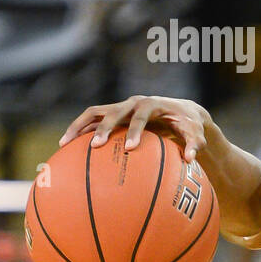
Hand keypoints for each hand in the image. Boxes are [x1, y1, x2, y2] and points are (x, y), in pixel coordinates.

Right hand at [59, 95, 209, 162]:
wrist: (182, 110)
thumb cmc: (189, 124)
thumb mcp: (196, 134)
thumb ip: (194, 145)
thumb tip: (190, 159)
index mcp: (153, 105)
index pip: (140, 117)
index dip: (134, 131)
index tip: (130, 148)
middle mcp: (133, 102)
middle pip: (113, 112)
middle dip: (104, 128)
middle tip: (95, 147)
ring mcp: (121, 106)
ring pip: (94, 112)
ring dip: (79, 126)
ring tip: (64, 144)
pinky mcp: (114, 112)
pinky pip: (92, 119)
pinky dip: (80, 129)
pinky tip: (67, 146)